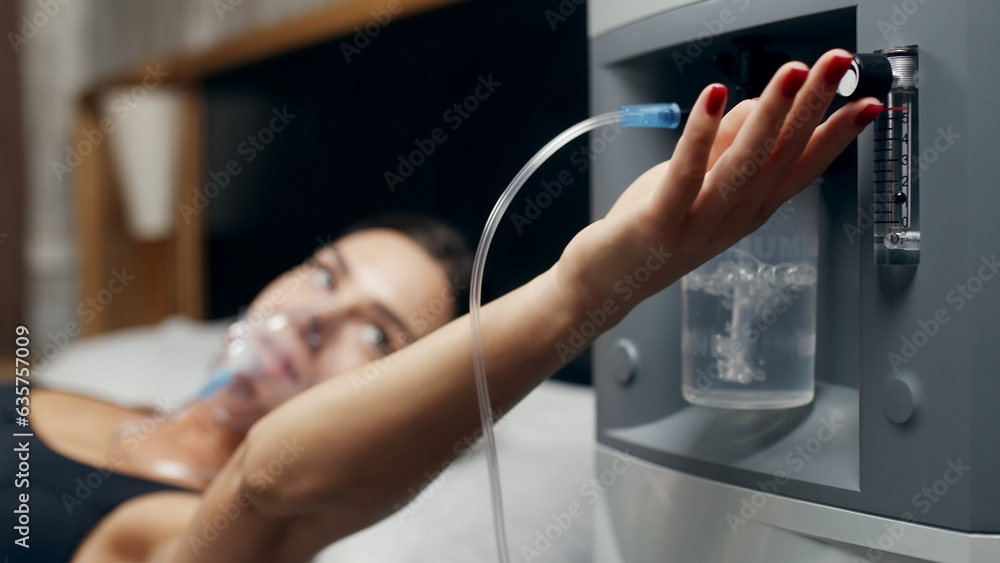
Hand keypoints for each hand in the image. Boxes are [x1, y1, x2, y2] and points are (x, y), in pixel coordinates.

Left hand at [556, 49, 882, 315]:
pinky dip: (701, 135)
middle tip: (838, 64)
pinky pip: (686, 174)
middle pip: (781, 158)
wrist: (604, 285)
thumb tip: (764, 103)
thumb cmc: (650, 230)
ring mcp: (698, 224)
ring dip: (771, 115)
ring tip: (792, 73)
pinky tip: (713, 97)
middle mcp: (732, 219)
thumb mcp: (698, 183)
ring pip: (744, 165)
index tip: (870, 103)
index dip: (836, 136)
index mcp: (747, 211)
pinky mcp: (659, 222)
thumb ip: (729, 145)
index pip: (801, 169)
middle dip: (813, 107)